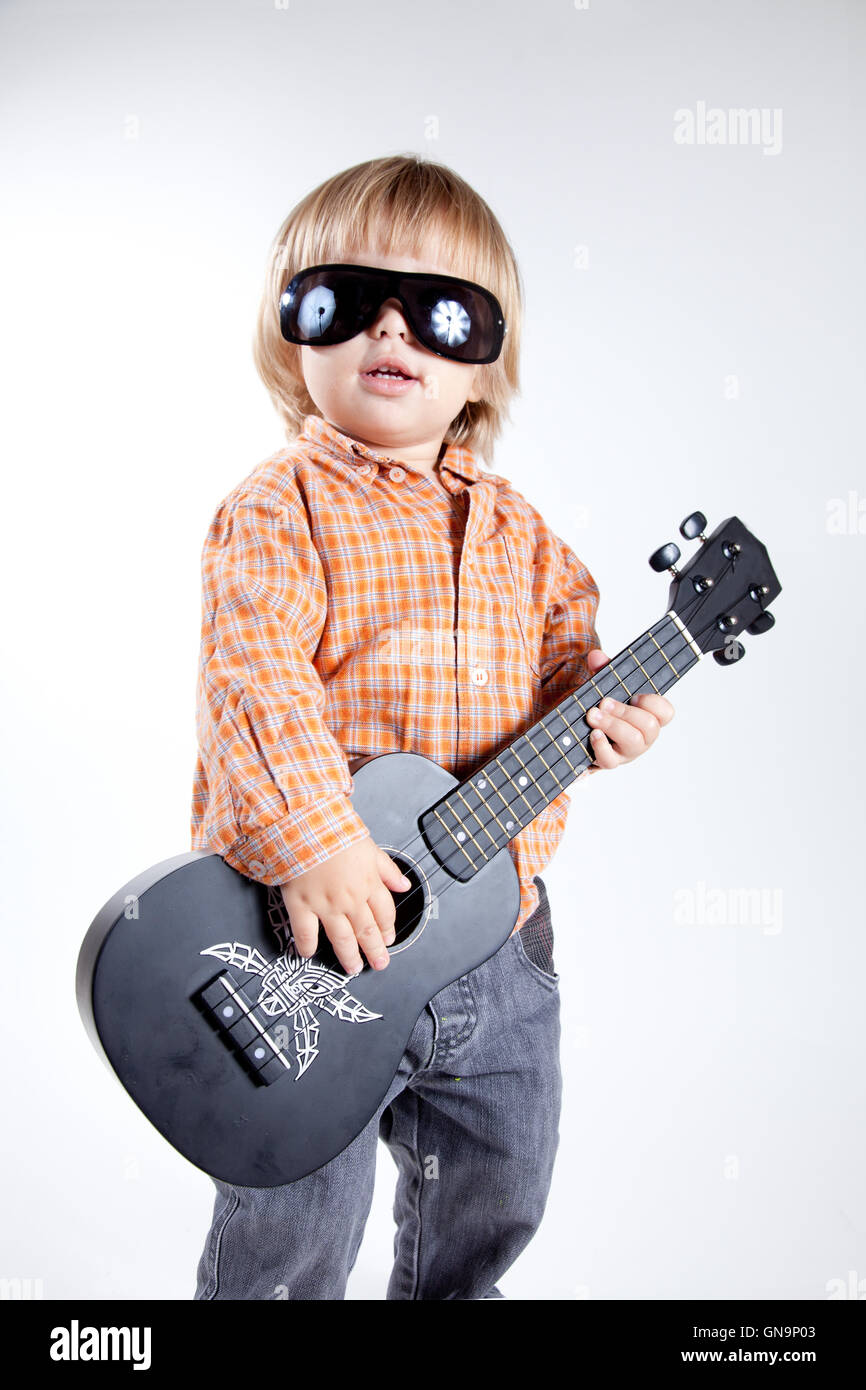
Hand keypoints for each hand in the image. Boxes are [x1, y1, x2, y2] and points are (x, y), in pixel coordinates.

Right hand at [279, 836, 410, 974]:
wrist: (304, 826)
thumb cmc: (333, 831)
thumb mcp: (369, 846)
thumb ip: (387, 869)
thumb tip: (404, 885)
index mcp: (368, 882)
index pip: (385, 913)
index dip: (388, 928)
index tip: (389, 938)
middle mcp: (350, 899)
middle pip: (367, 931)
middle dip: (375, 950)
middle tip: (379, 963)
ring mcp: (325, 905)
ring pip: (342, 938)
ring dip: (349, 956)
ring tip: (353, 968)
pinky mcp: (300, 905)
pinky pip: (305, 933)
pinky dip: (307, 946)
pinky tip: (309, 954)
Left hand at [580, 647, 673, 771]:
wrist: (582, 734)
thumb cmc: (604, 711)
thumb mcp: (605, 687)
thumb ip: (604, 670)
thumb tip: (596, 656)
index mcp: (648, 716)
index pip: (666, 712)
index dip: (653, 703)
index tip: (634, 696)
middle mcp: (643, 736)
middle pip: (649, 726)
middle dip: (624, 711)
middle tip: (603, 702)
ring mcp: (628, 751)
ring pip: (633, 741)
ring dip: (612, 724)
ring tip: (593, 715)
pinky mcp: (610, 761)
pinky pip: (611, 760)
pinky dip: (601, 746)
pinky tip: (593, 734)